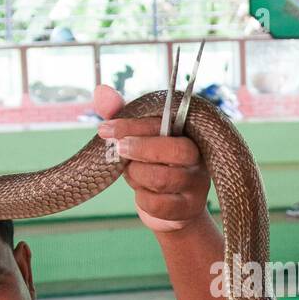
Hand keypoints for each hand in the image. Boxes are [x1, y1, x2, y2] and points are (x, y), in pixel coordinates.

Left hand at [93, 85, 210, 232]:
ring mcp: (197, 183)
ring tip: (133, 174)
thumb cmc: (151, 165)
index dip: (133, 126)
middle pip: (176, 150)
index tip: (104, 130)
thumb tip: (101, 90)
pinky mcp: (189, 208)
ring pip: (162, 178)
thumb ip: (119, 113)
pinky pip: (158, 203)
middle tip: (118, 150)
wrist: (169, 209)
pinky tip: (143, 193)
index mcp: (186, 132)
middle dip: (141, 149)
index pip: (165, 123)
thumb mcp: (134, 138)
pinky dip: (142, 198)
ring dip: (137, 176)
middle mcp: (198, 156)